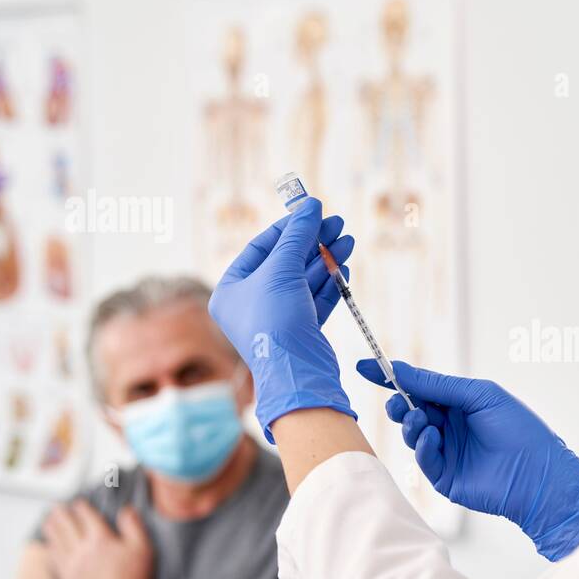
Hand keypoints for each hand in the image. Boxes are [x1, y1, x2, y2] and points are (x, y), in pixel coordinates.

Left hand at [43, 501, 154, 578]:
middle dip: (62, 515)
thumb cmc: (136, 578)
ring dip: (52, 530)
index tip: (78, 503)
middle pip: (68, 527)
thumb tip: (125, 510)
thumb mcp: (143, 547)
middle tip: (56, 507)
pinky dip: (52, 551)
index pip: (88, 518)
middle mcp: (83, 551)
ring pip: (58, 543)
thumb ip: (133, 525)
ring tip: (48, 522)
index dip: (82, 508)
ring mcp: (73, 567)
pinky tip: (50, 548)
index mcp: (101, 539)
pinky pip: (55, 562)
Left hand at [209, 197, 357, 441]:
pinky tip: (343, 270)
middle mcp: (250, 304)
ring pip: (304, 281)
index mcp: (231, 289)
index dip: (288, 228)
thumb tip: (311, 205)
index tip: (313, 212)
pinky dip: (329, 285)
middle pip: (286, 263)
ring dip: (326, 261)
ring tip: (347, 242)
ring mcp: (276, 319)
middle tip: (338, 224)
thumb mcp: (282, 269)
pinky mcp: (300, 333)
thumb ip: (297, 235)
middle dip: (313, 243)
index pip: (261, 247)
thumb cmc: (276, 320)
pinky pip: (314, 301)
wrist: (296, 373)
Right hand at [357, 360, 578, 560]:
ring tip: (422, 420)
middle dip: (399, 403)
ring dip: (411, 423)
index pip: (420, 388)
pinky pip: (423, 459)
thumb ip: (438, 385)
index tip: (365, 366)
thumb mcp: (479, 395)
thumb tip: (400, 370)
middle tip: (398, 402)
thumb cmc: (519, 429)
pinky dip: (423, 446)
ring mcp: (446, 452)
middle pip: (410, 410)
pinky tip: (434, 438)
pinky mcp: (445, 478)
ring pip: (412, 434)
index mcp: (460, 403)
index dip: (393, 377)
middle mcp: (450, 427)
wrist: (538, 474)